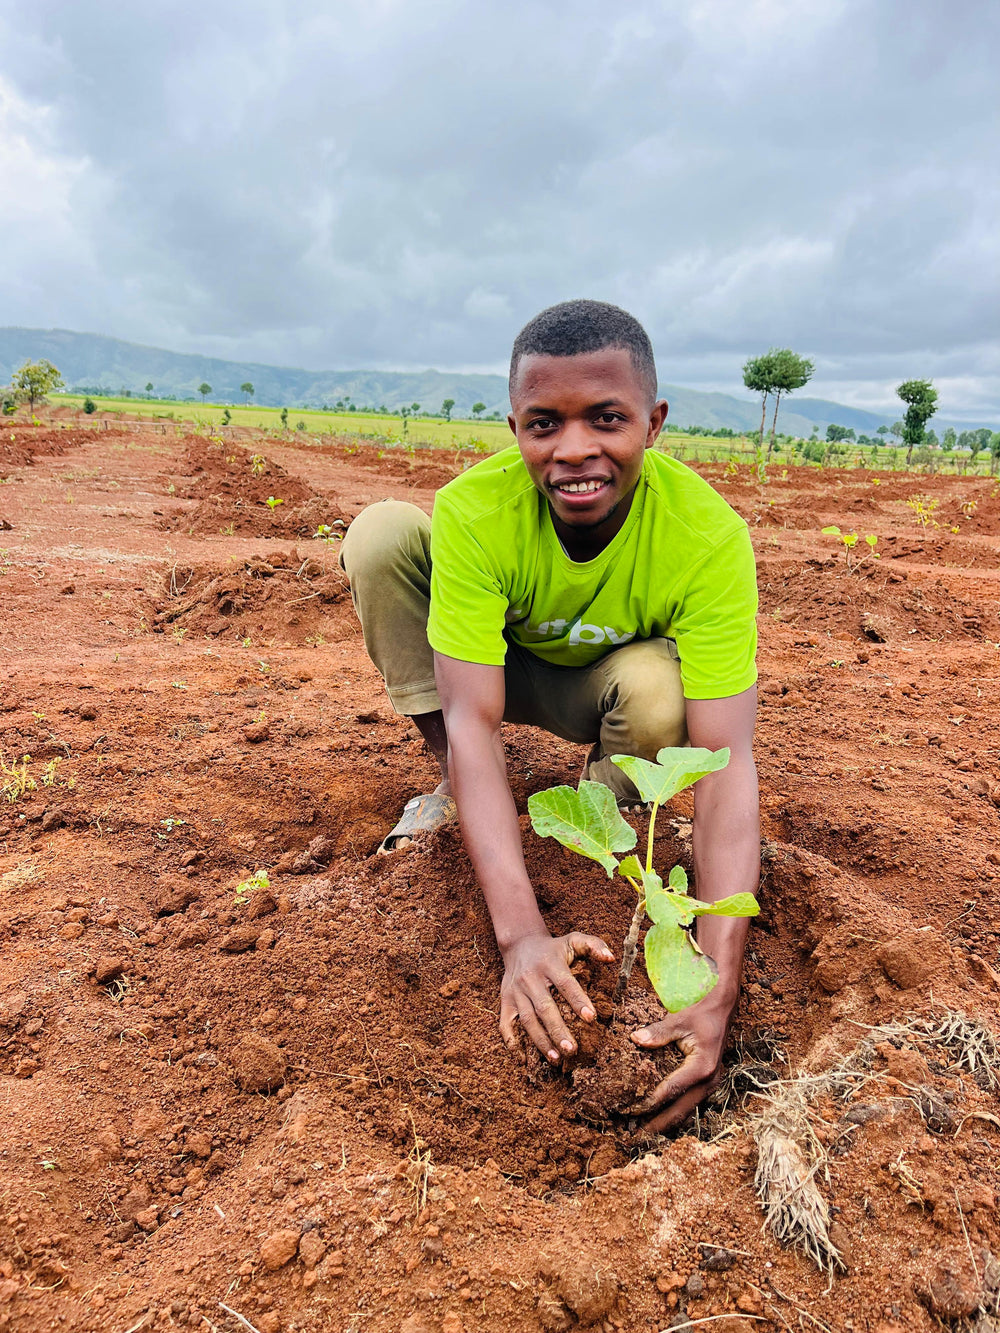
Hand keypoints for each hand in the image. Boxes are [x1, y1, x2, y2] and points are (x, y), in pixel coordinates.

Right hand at [499, 931, 613, 1063]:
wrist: (520, 944)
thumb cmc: (553, 948)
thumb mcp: (573, 940)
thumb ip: (594, 945)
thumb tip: (612, 958)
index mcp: (550, 963)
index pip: (565, 983)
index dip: (578, 1000)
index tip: (591, 1018)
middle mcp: (530, 977)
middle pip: (545, 1007)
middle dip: (558, 1029)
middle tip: (572, 1049)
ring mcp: (515, 991)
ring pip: (527, 1019)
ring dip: (540, 1040)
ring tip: (556, 1058)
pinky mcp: (506, 1001)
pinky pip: (505, 1024)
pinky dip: (512, 1042)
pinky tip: (524, 1058)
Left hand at [629, 992, 736, 1131]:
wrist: (725, 1011)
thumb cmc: (702, 1015)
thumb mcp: (679, 1020)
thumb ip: (658, 1032)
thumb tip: (635, 1039)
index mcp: (702, 1067)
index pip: (672, 1090)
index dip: (651, 1102)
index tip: (632, 1110)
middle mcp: (709, 1082)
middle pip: (681, 1111)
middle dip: (659, 1125)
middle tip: (636, 1136)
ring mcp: (711, 1086)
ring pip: (687, 1112)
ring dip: (667, 1123)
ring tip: (645, 1133)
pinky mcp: (708, 1085)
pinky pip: (691, 1104)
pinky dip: (675, 1113)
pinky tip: (661, 1118)